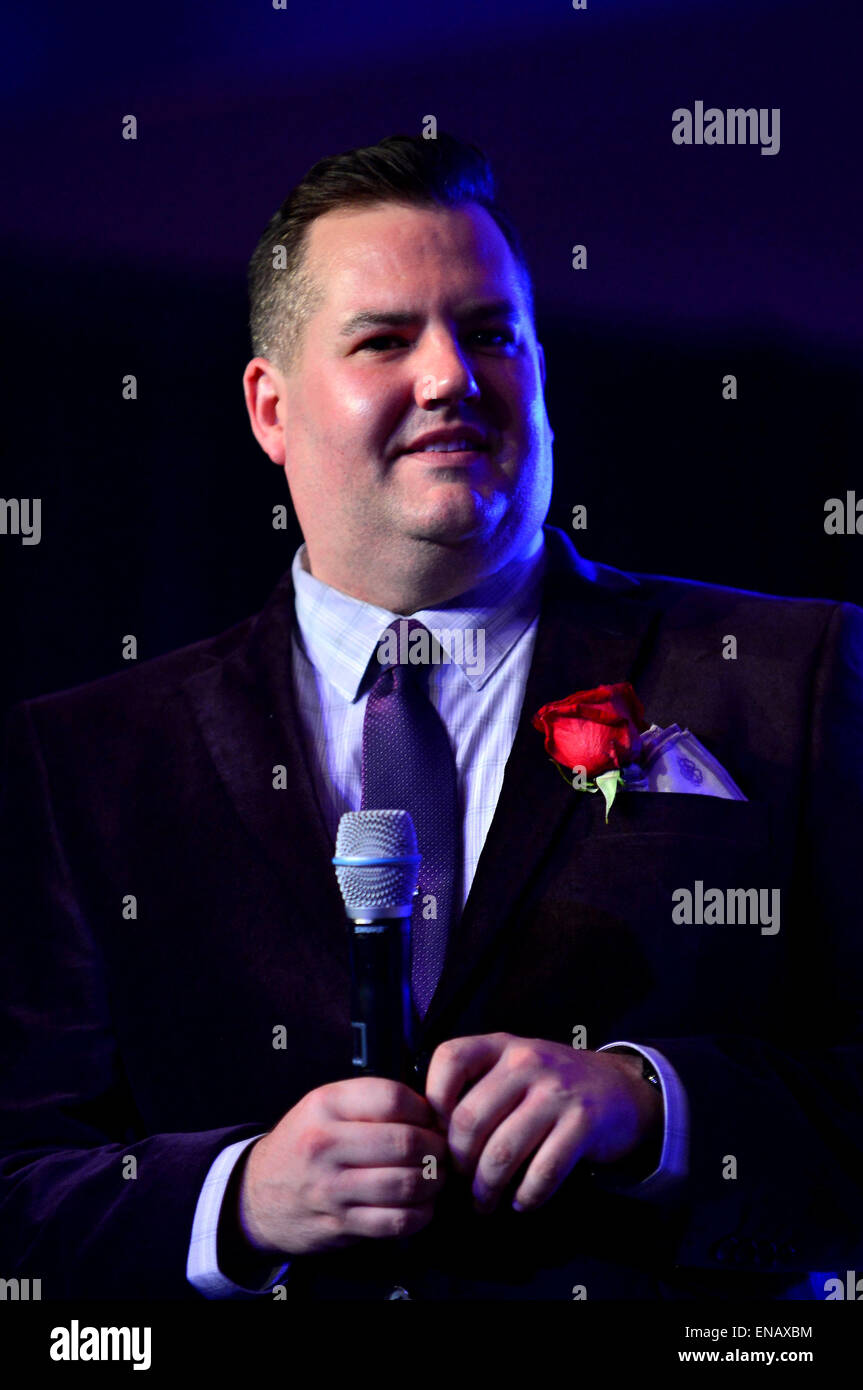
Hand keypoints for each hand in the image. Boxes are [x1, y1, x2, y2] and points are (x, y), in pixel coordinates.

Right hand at [237, 1077, 448, 1256]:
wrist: (257, 1195)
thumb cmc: (301, 1146)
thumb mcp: (324, 1106)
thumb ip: (369, 1102)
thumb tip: (429, 1110)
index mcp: (325, 1105)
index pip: (391, 1098)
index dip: (424, 1108)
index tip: (432, 1117)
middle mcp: (325, 1144)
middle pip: (405, 1142)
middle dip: (437, 1147)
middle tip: (443, 1149)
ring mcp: (331, 1188)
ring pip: (406, 1184)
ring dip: (434, 1181)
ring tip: (437, 1175)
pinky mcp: (340, 1224)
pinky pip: (396, 1222)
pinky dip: (421, 1214)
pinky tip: (422, 1204)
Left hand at [425, 1033, 662, 1213]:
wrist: (620, 1088)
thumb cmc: (550, 1085)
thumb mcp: (513, 1067)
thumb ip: (476, 1086)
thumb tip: (430, 1136)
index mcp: (501, 1045)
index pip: (450, 1060)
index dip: (433, 1102)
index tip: (437, 1134)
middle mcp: (526, 1061)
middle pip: (470, 1119)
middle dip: (458, 1162)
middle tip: (459, 1183)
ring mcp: (557, 1091)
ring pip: (502, 1151)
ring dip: (487, 1188)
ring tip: (484, 1202)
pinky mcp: (583, 1123)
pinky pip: (542, 1171)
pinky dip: (526, 1196)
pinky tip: (522, 1202)